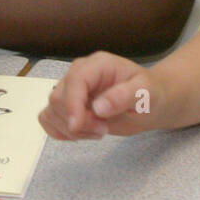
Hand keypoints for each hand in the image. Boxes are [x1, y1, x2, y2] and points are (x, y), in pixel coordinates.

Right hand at [39, 51, 164, 139]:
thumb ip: (123, 96)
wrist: (149, 103)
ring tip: (98, 131)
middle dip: (77, 121)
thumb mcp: (145, 93)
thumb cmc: (150, 94)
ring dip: (71, 130)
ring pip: (51, 111)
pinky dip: (62, 132)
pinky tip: (84, 134)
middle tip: (103, 130)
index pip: (74, 81)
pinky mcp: (68, 107)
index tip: (78, 127)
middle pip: (58, 98)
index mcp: (96, 65)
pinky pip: (49, 120)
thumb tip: (98, 107)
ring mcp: (71, 91)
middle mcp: (79, 74)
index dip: (72, 105)